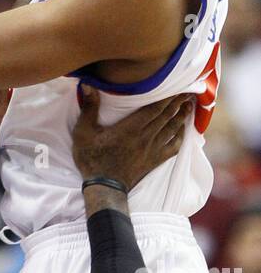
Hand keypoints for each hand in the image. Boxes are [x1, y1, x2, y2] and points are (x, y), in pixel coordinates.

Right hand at [72, 88, 192, 190]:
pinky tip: (184, 130)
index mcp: (131, 127)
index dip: (169, 96)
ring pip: (172, 129)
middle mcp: (146, 136)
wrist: (105, 187)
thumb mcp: (84, 132)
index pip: (156, 107)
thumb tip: (88, 85)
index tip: (178, 86)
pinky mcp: (155, 160)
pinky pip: (173, 146)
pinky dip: (181, 136)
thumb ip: (89, 108)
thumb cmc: (92, 159)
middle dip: (178, 102)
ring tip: (189, 105)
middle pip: (167, 115)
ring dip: (182, 116)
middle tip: (188, 90)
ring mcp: (153, 149)